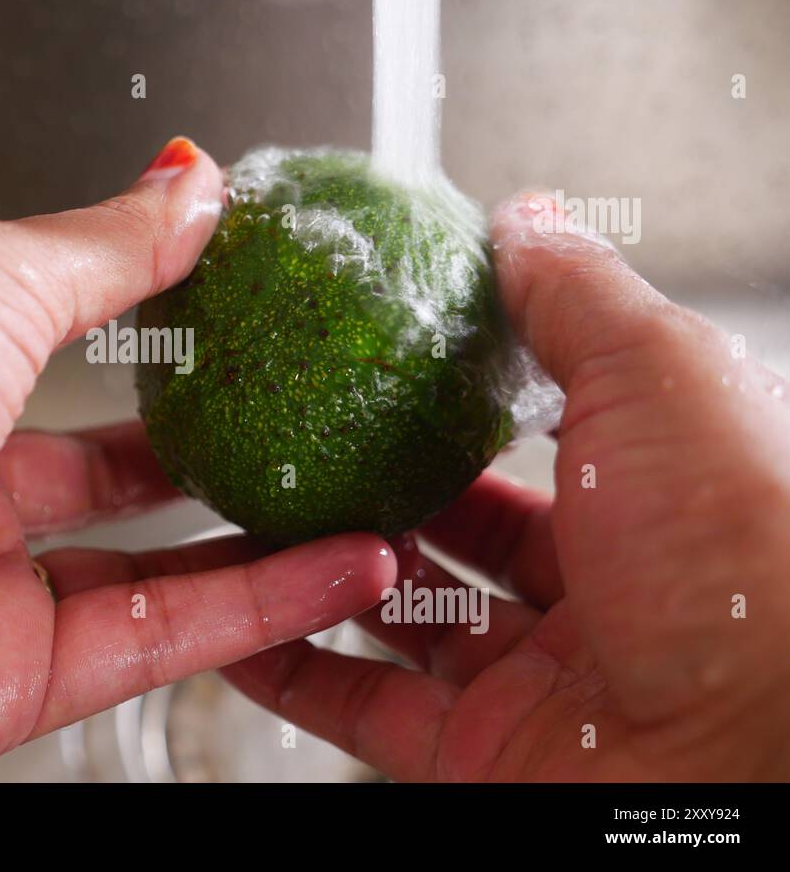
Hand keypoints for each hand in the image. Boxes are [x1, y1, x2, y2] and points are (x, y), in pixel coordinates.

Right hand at [222, 191, 789, 780]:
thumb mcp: (663, 376)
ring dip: (320, 569)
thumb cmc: (753, 555)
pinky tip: (239, 626)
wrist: (767, 753)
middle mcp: (598, 594)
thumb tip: (522, 221)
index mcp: (649, 499)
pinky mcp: (482, 755)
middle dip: (374, 487)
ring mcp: (535, 681)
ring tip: (251, 516)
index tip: (381, 362)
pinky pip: (364, 708)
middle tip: (297, 438)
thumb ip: (580, 299)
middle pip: (456, 532)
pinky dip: (292, 670)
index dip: (455, 403)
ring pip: (398, 616)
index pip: (533, 445)